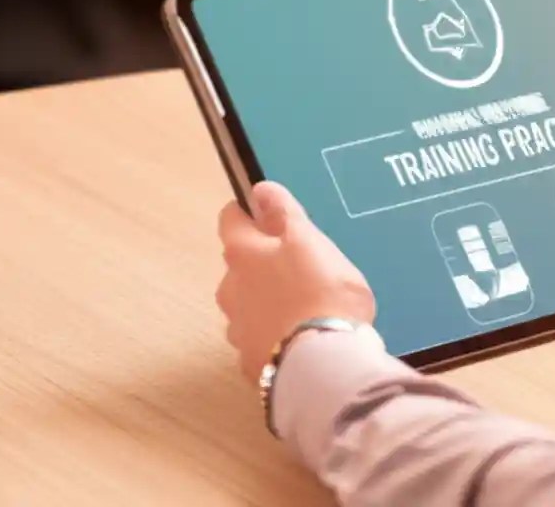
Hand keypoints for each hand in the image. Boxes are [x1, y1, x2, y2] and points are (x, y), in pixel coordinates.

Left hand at [216, 181, 374, 382]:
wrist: (325, 365)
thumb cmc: (322, 293)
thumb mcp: (311, 242)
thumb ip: (285, 213)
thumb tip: (260, 189)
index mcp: (241, 254)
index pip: (230, 219)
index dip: (249, 212)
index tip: (271, 214)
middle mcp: (229, 290)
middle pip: (239, 266)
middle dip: (263, 262)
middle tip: (302, 266)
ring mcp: (238, 331)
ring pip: (248, 304)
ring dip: (268, 301)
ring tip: (305, 307)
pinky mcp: (252, 364)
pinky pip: (261, 339)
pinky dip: (276, 334)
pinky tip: (302, 338)